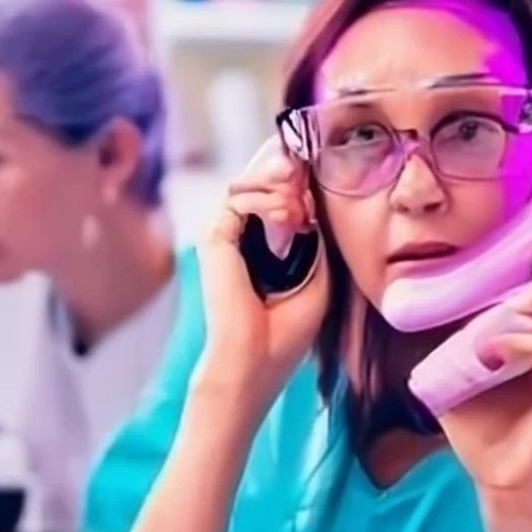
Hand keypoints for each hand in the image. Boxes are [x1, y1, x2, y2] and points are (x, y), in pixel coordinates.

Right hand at [196, 137, 328, 415]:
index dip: (294, 175)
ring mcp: (225, 237)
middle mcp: (240, 236)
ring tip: (299, 204)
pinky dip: (266, 199)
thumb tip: (310, 196)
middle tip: (303, 169)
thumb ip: (313, 237)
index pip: (274, 194)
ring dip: (278, 182)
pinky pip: (239, 199)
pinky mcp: (214, 239)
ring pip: (247, 183)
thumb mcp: (317, 277)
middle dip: (285, 168)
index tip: (314, 169)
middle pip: (258, 180)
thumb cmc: (285, 332)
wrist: (254, 363)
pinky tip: (288, 216)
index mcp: (263, 245)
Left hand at [437, 282, 531, 494]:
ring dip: (516, 326)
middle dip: (528, 299)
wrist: (492, 477)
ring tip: (484, 337)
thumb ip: (444, 363)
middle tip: (498, 299)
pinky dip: (522, 347)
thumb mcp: (451, 391)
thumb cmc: (476, 434)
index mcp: (523, 356)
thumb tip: (413, 335)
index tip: (490, 290)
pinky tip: (492, 351)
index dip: (520, 295)